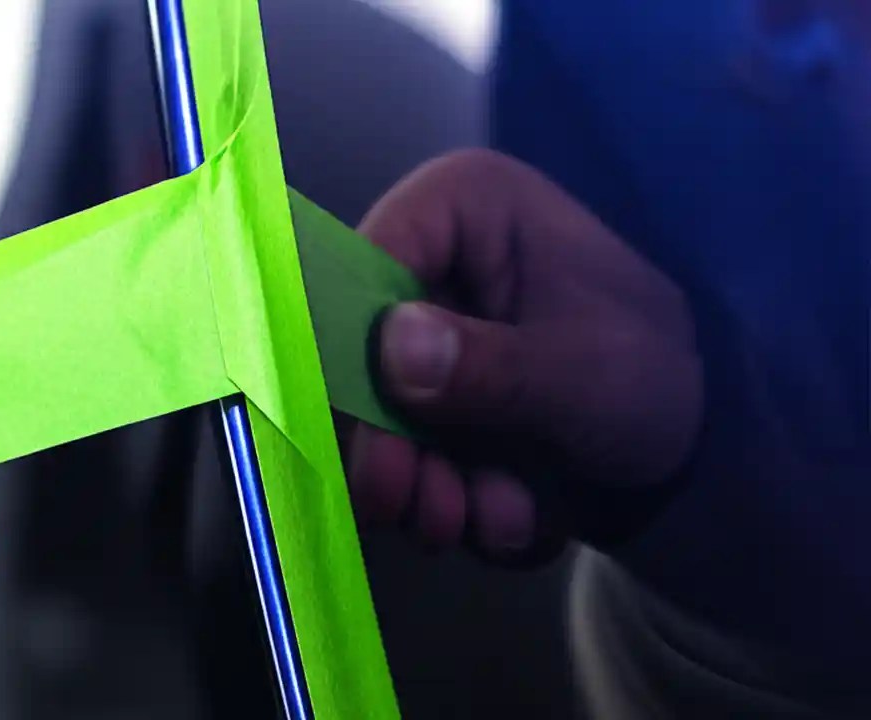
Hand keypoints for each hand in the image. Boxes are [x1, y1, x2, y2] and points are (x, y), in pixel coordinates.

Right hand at [348, 150, 701, 564]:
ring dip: (428, 492)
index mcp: (466, 208)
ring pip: (375, 422)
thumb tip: (392, 348)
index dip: (351, 346)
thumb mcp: (585, 372)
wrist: (701, 453)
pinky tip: (515, 515)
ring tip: (494, 520)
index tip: (373, 430)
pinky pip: (410, 460)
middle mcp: (429, 266)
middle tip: (431, 516)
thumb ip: (491, 366)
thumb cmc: (657, 377)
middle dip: (395, 452)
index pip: (366, 260)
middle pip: (354, 356)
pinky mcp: (431, 404)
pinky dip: (456, 505)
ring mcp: (426, 341)